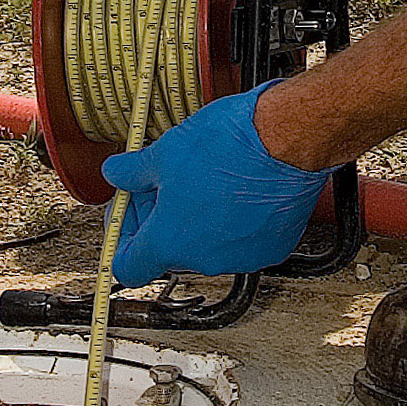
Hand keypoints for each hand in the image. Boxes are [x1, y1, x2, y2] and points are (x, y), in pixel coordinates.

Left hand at [104, 88, 329, 280]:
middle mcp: (204, 259)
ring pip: (207, 245)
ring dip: (200, 220)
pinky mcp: (271, 248)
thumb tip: (117, 172)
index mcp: (169, 241)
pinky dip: (235, 221)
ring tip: (206, 180)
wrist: (288, 139)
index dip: (123, 240)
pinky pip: (242, 241)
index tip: (129, 218)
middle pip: (169, 251)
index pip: (128, 266)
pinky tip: (236, 190)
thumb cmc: (232, 146)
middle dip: (163, 220)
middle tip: (166, 185)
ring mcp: (241, 257)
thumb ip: (134, 171)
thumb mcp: (167, 151)